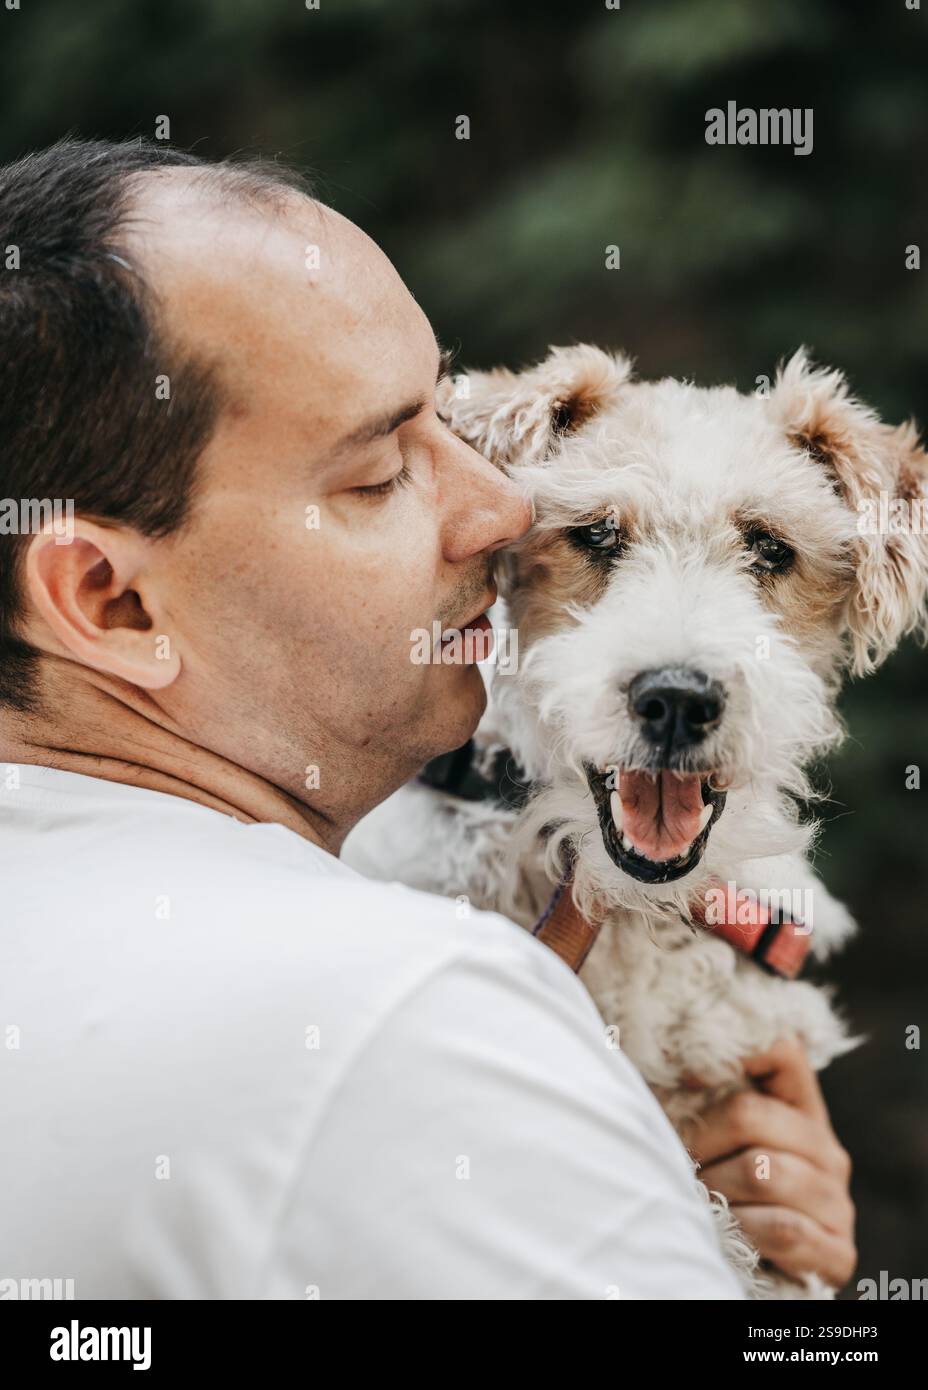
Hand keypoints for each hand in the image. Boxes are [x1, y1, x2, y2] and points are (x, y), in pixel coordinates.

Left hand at [682, 1036, 855, 1288]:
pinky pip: (783, 1228)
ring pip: (762, 1172)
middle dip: (699, 1141)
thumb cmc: (719, 1193)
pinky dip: (742, 1229)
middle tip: (679, 1162)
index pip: (784, 1048)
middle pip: (750, 1114)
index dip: (735, 1051)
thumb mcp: (710, 1139)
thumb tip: (663, 1059)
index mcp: (798, 1108)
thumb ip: (694, 1098)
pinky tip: (728, 1232)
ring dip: (715, 1189)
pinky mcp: (837, 1251)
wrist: (749, 1270)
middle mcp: (826, 1149)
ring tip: (700, 1200)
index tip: (688, 1078)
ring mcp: (836, 1201)